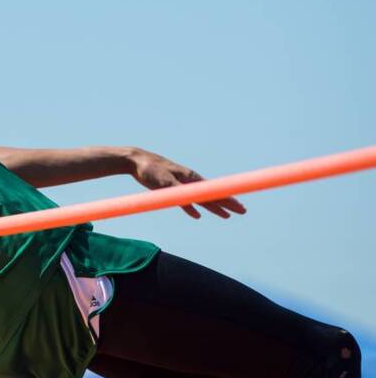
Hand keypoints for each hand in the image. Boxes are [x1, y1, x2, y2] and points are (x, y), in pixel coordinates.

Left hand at [129, 148, 246, 219]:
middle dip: (228, 204)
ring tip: (226, 216)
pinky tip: (197, 215)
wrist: (135, 161)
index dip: (228, 200)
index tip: (241, 207)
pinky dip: (192, 208)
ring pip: (201, 199)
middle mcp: (189, 182)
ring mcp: (181, 185)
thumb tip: (192, 201)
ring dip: (214, 207)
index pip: (214, 192)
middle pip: (212, 196)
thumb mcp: (165, 181)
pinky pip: (185, 201)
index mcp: (191, 179)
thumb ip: (179, 191)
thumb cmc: (151, 169)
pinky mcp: (170, 189)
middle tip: (243, 212)